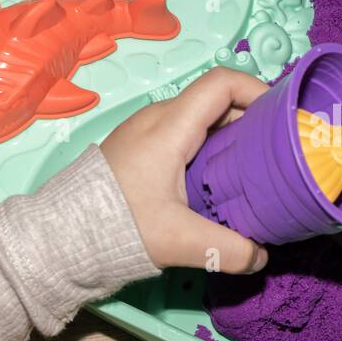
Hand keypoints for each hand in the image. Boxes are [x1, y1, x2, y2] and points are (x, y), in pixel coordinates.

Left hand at [102, 67, 269, 273]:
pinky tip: (217, 180)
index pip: (221, 83)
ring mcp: (144, 131)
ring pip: (200, 118)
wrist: (60, 239)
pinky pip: (184, 133)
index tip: (281, 117)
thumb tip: (260, 257)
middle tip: (276, 150)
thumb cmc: (117, 227)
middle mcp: (157, 118)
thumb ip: (227, 249)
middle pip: (216, 100)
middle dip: (251, 118)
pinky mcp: (138, 148)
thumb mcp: (179, 242)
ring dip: (230, 135)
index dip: (257, 90)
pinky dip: (209, 146)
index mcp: (169, 127)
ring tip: (252, 169)